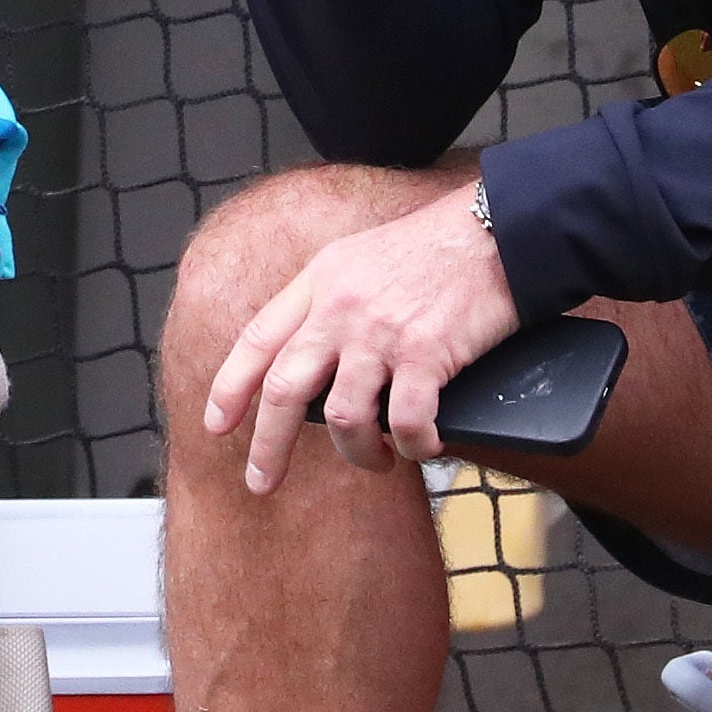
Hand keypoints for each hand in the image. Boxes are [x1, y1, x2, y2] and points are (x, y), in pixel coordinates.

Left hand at [202, 177, 518, 490]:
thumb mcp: (361, 257)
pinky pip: (405, 423)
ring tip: (375, 460)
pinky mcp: (426, 353)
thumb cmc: (436, 246)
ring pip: (345, 418)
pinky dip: (412, 446)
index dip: (229, 386)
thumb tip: (315, 367)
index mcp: (320, 281)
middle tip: (259, 482)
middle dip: (267, 446)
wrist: (495, 229)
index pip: (258, 338)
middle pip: (284, 389)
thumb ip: (331, 303)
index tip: (216, 425)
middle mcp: (340, 308)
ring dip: (358, 453)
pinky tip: (423, 447)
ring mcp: (381, 332)